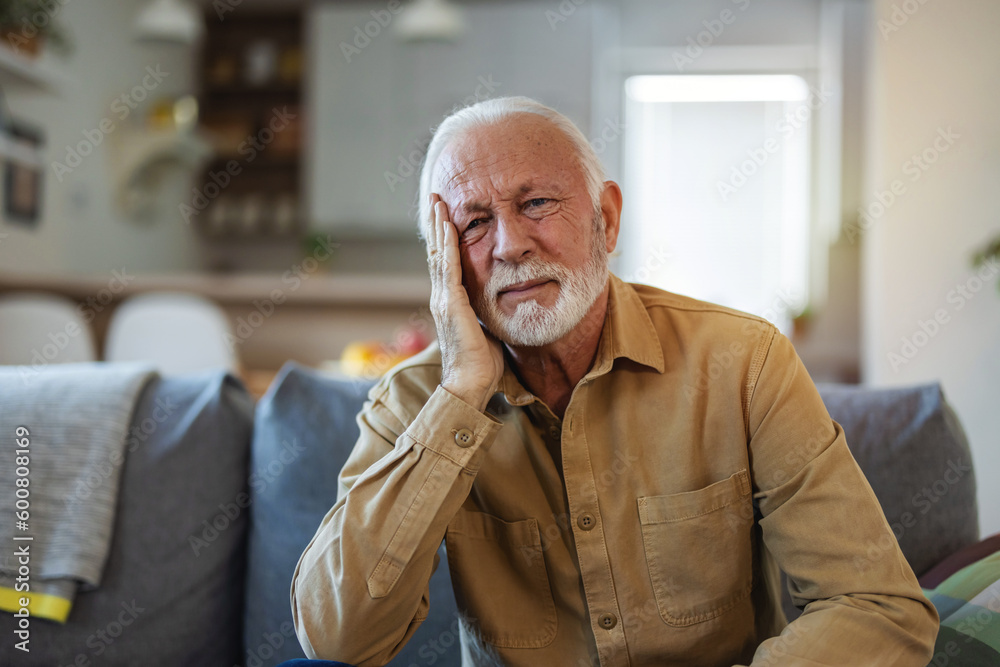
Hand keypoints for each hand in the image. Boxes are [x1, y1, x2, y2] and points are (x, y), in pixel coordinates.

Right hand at [426, 193, 503, 411]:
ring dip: (438, 226)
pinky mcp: (450, 305)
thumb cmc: (482, 363)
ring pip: (438, 254)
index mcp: (451, 301)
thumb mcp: (488, 326)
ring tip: (437, 201)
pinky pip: (448, 268)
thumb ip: (489, 310)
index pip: (446, 261)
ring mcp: (443, 299)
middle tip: (435, 196)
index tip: (445, 214)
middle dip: (436, 223)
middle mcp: (442, 296)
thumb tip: (505, 297)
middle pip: (436, 251)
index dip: (444, 237)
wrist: (470, 384)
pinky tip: (448, 226)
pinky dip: (447, 245)